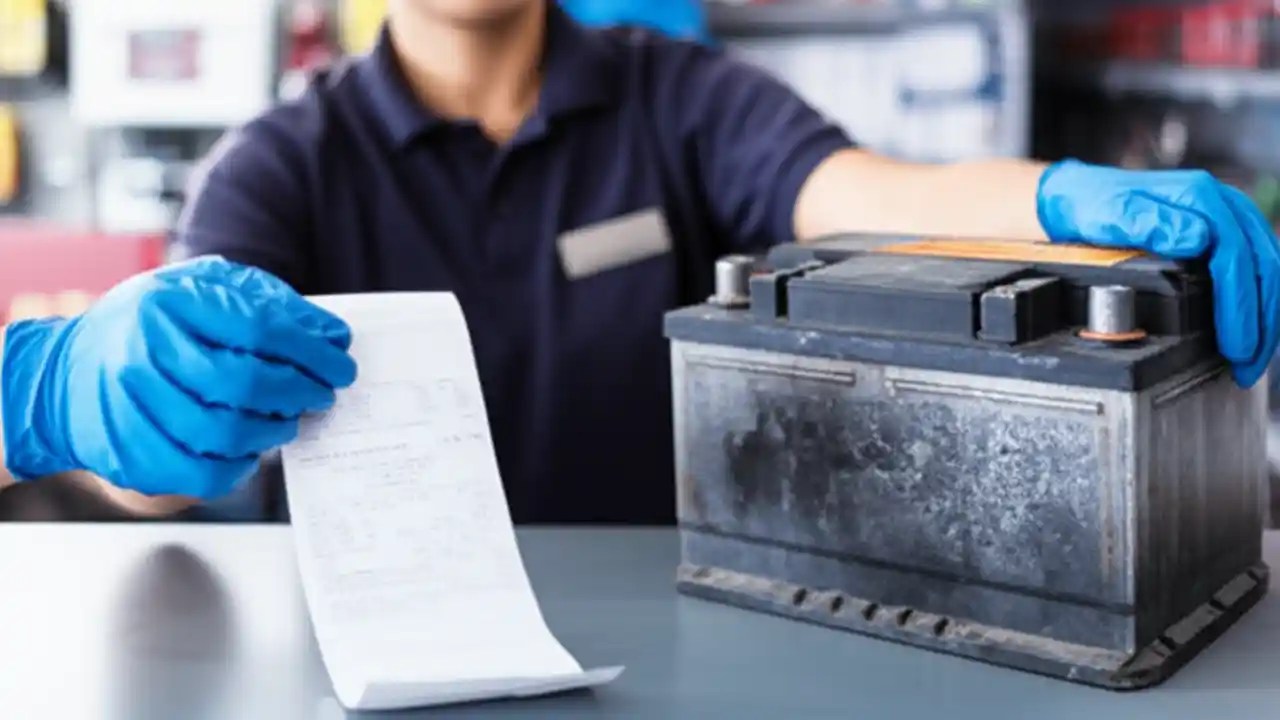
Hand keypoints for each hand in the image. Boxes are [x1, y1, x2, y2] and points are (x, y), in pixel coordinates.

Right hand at [1, 257, 356, 498]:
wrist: (64, 373)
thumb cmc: (150, 328)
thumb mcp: (200, 292)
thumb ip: (267, 305)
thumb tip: (332, 335)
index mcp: (171, 302)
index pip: (261, 327)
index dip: (311, 351)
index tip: (341, 365)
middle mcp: (146, 350)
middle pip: (246, 381)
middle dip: (299, 392)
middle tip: (320, 395)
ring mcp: (132, 404)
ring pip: (226, 430)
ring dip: (273, 430)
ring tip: (288, 421)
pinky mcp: (129, 450)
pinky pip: (201, 471)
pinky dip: (239, 466)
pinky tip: (250, 450)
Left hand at [1037, 159, 1279, 387]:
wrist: (1079, 196)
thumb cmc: (1091, 205)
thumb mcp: (1109, 213)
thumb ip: (1149, 224)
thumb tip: (1197, 238)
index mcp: (1199, 199)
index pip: (1237, 258)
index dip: (1240, 307)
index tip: (1236, 344)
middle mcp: (1220, 206)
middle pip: (1263, 267)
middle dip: (1261, 322)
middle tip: (1247, 364)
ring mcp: (1225, 219)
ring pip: (1265, 271)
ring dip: (1264, 317)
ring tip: (1250, 358)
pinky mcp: (1221, 235)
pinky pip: (1252, 270)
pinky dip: (1255, 303)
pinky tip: (1247, 330)